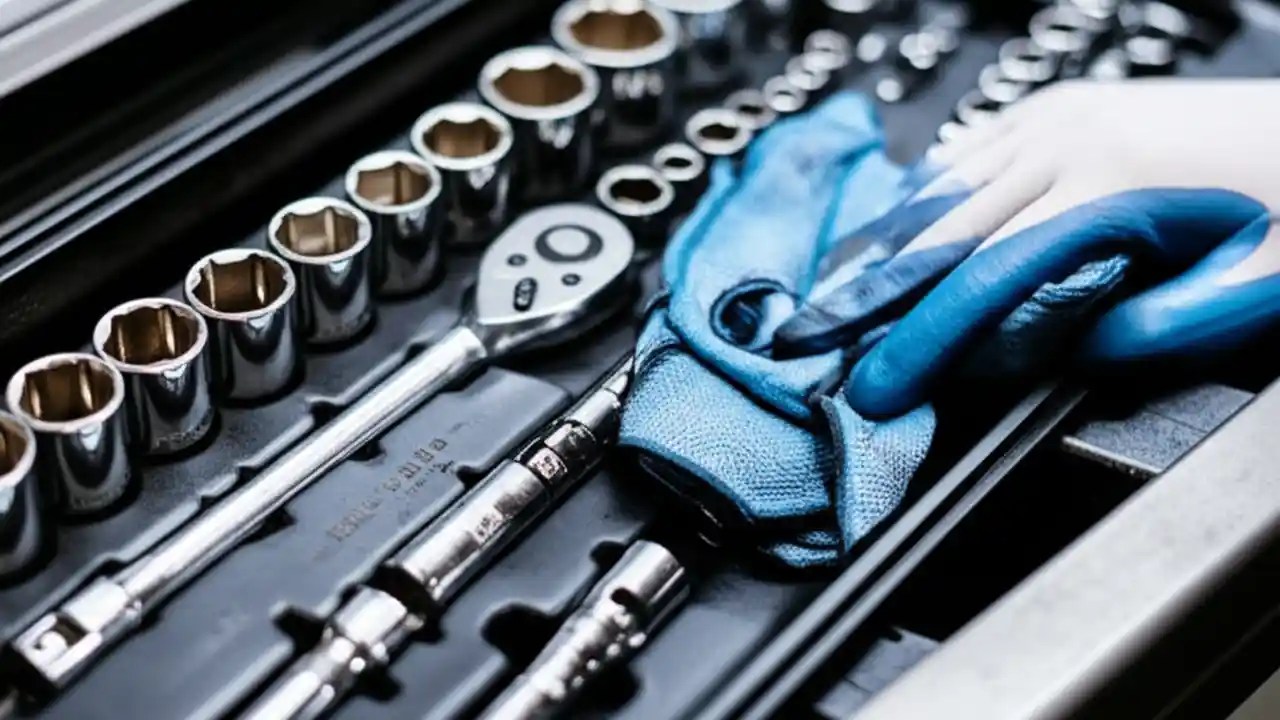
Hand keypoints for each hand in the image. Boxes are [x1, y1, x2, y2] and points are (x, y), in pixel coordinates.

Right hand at [775, 78, 1279, 416]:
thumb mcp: (1255, 282)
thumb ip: (1152, 325)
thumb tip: (1059, 348)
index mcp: (1110, 184)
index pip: (983, 277)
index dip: (920, 338)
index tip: (873, 385)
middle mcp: (1069, 138)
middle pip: (940, 230)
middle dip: (870, 294)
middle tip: (809, 338)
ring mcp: (1061, 113)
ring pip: (944, 184)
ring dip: (886, 244)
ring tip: (837, 291)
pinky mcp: (1064, 103)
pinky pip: (972, 149)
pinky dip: (926, 193)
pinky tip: (903, 222)